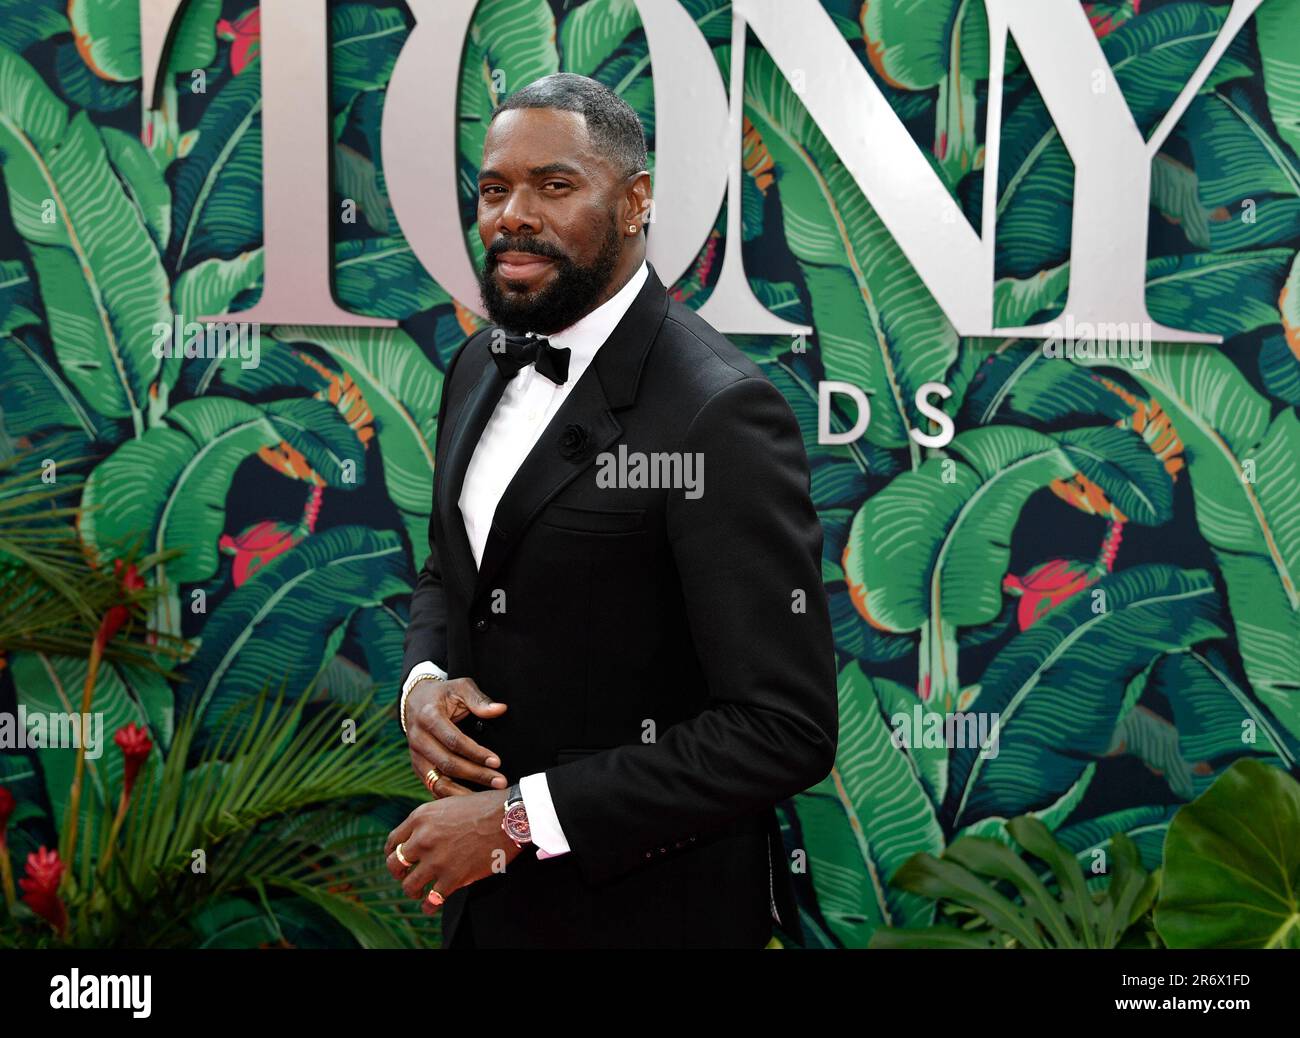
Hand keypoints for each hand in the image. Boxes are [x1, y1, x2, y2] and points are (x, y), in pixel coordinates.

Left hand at [384, 789, 524, 914]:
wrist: (509, 817)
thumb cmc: (485, 808)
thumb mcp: (449, 804)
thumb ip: (431, 820)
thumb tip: (419, 836)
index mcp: (421, 817)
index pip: (393, 841)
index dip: (392, 853)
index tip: (397, 859)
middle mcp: (423, 838)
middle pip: (394, 864)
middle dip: (398, 873)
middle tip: (405, 876)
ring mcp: (437, 860)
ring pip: (409, 885)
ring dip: (412, 891)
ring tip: (419, 893)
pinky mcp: (453, 878)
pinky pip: (431, 900)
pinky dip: (429, 906)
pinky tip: (431, 905)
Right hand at [406, 676, 508, 795]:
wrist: (415, 700)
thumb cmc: (444, 694)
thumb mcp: (461, 688)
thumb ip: (479, 700)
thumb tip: (500, 709)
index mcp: (428, 716)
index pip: (454, 741)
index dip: (476, 753)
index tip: (497, 762)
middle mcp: (418, 738)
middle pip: (447, 764)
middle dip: (475, 775)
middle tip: (499, 781)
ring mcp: (415, 755)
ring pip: (437, 782)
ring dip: (463, 793)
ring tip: (486, 797)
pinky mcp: (417, 767)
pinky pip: (433, 787)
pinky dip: (451, 797)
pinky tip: (470, 801)